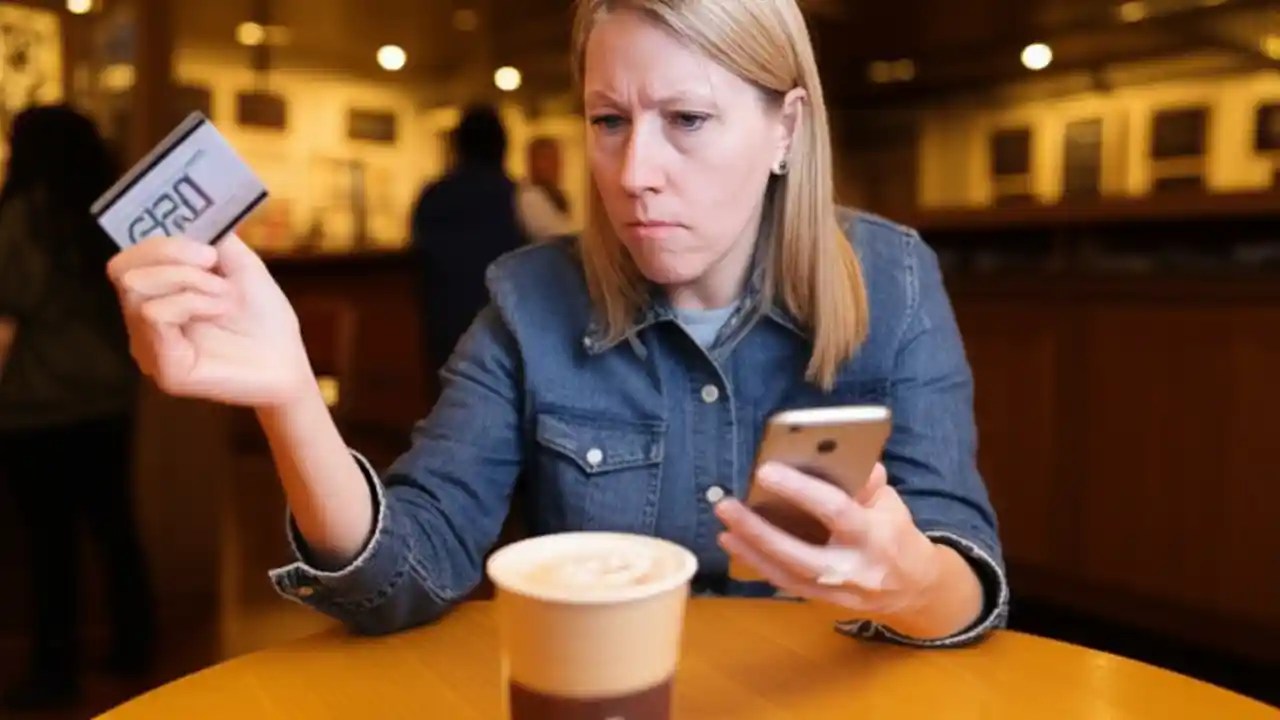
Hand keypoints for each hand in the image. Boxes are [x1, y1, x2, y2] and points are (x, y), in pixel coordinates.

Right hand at [107, 234, 314, 407]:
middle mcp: (144, 325)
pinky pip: (154, 315)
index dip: (161, 245)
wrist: (290, 359)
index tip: (208, 250)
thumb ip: (212, 240)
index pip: (125, 262)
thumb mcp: (240, 267)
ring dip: (189, 282)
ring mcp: (150, 349)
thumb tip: (190, 218)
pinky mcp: (164, 370)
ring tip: (224, 299)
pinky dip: (190, 302)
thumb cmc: (264, 318)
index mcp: (156, 299)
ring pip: (136, 289)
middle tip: (216, 274)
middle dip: (174, 260)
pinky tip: (218, 312)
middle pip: (123, 270)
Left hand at [714, 462, 942, 623]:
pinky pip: (784, 583)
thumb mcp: (889, 503)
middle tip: (727, 506)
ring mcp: (835, 591)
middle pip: (798, 553)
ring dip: (750, 550)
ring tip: (724, 527)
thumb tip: (831, 454)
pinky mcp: (821, 601)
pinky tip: (735, 543)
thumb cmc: (895, 534)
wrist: (913, 589)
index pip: (834, 510)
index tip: (765, 470)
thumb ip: (863, 481)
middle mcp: (852, 568)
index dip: (800, 490)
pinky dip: (757, 563)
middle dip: (759, 530)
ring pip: (785, 573)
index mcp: (874, 535)